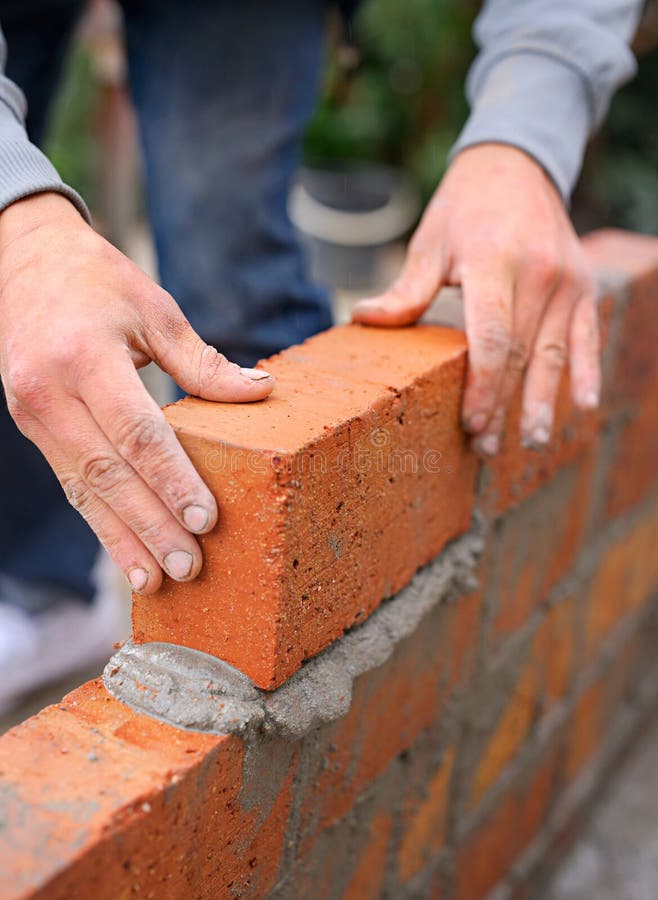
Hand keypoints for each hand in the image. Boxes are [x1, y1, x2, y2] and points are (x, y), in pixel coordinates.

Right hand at [0, 193, 273, 592]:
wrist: (22, 261)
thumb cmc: (96, 280)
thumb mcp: (153, 308)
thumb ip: (201, 361)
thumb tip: (260, 392)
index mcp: (83, 357)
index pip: (136, 432)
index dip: (172, 479)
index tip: (205, 519)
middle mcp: (49, 393)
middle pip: (108, 473)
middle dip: (151, 525)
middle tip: (189, 566)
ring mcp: (34, 415)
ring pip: (84, 490)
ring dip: (122, 539)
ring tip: (156, 580)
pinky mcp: (33, 429)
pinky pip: (71, 483)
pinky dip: (100, 521)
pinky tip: (125, 552)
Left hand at [352, 144, 598, 455]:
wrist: (516, 166)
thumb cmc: (464, 209)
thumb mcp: (429, 241)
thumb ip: (406, 290)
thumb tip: (361, 319)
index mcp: (495, 262)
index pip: (492, 339)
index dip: (482, 387)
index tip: (469, 422)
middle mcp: (539, 273)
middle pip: (521, 355)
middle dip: (504, 406)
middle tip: (485, 448)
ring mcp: (567, 281)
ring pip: (555, 354)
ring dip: (542, 402)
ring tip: (531, 442)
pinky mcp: (584, 287)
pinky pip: (587, 337)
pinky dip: (587, 372)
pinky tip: (584, 406)